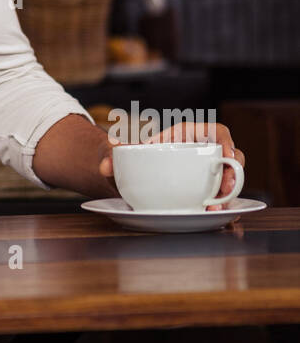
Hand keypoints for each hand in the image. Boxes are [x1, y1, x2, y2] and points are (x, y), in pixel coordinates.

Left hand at [98, 120, 244, 209]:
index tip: (227, 154)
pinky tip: (210, 211)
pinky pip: (221, 194)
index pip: (218, 131)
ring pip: (230, 177)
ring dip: (228, 191)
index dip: (227, 140)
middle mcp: (204, 152)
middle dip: (233, 172)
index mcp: (190, 135)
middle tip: (225, 187)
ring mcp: (209, 170)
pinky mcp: (208, 187)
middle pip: (231, 157)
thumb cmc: (139, 156)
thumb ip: (119, 152)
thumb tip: (110, 152)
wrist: (138, 172)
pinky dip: (219, 202)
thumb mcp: (130, 153)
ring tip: (217, 205)